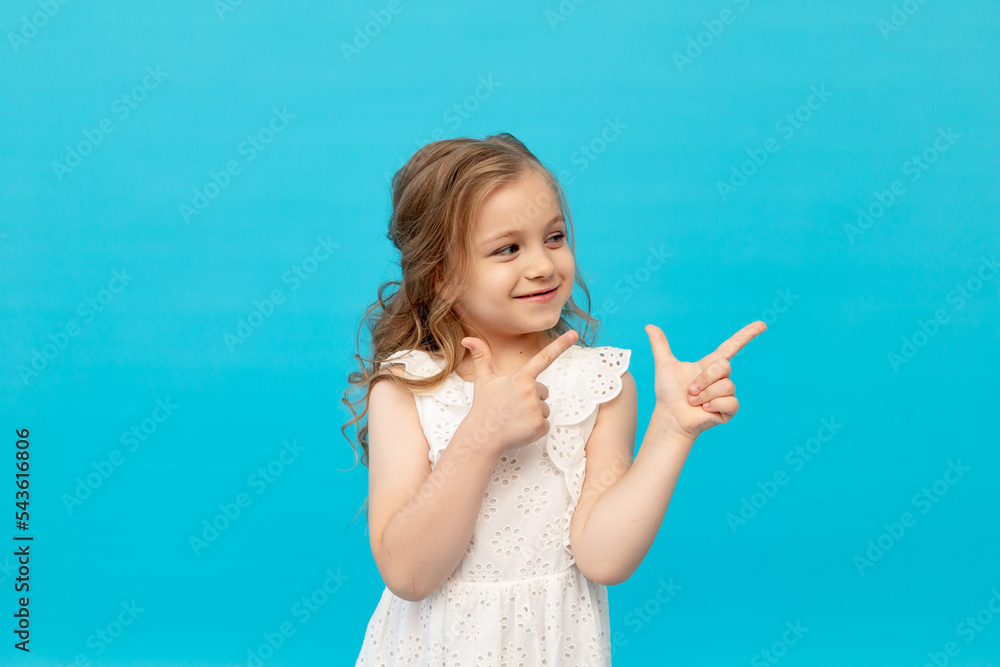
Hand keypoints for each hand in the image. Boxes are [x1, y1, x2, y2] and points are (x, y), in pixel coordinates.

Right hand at [461, 330, 578, 452]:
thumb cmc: (484, 407)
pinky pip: (546, 424)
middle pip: (543, 392)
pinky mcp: (539, 425)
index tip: (574, 334)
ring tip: (515, 418)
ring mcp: (536, 409)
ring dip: (533, 414)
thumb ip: (481, 357)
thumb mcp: (483, 380)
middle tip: (513, 407)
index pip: (544, 358)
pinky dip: (535, 428)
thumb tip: (466, 339)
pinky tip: (520, 428)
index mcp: (520, 377)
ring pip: (545, 408)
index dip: (560, 345)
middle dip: (532, 399)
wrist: (482, 436)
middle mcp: (530, 390)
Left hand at [644, 322, 765, 439]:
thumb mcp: (665, 366)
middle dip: (704, 379)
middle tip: (689, 390)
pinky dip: (714, 405)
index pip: (732, 345)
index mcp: (710, 364)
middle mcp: (721, 377)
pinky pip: (730, 402)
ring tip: (693, 401)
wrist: (670, 416)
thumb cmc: (668, 392)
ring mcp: (726, 393)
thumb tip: (649, 326)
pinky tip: (704, 410)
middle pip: (724, 367)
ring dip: (705, 395)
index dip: (747, 335)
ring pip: (726, 386)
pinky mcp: (729, 409)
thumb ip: (660, 345)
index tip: (763, 325)